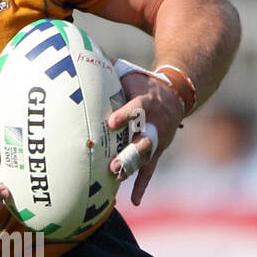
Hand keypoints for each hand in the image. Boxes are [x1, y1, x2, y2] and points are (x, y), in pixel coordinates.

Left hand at [107, 70, 183, 205]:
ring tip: (117, 178)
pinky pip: (150, 171)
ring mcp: (157, 139)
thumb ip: (109, 70)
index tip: (110, 122)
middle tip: (113, 164)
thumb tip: (79, 55)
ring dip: (133, 168)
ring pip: (146, 157)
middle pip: (143, 140)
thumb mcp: (130, 74)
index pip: (136, 109)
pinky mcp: (158, 152)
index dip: (125, 115)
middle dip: (130, 153)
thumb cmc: (144, 83)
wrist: (177, 93)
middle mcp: (154, 124)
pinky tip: (134, 201)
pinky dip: (142, 186)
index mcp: (146, 103)